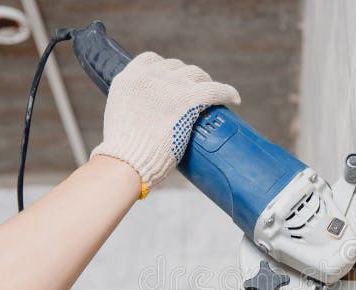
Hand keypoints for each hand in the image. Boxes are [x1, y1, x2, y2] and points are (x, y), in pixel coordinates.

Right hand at [91, 52, 239, 196]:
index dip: (166, 70)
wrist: (126, 162)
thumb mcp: (121, 120)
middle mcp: (148, 77)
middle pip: (176, 67)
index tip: (173, 81)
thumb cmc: (123, 154)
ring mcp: (169, 86)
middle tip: (196, 92)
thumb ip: (134, 110)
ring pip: (196, 74)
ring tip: (213, 95)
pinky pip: (214, 89)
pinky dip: (227, 92)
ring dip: (205, 82)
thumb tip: (148, 121)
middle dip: (187, 78)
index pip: (151, 60)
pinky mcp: (187, 100)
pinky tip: (234, 99)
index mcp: (128, 79)